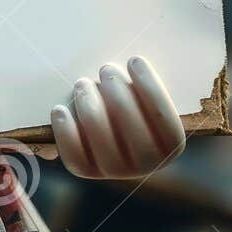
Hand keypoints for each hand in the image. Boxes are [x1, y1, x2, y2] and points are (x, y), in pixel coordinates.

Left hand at [50, 56, 186, 179]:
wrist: (111, 131)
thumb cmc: (132, 101)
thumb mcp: (146, 93)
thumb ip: (146, 83)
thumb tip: (136, 60)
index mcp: (171, 144)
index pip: (164, 117)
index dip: (150, 87)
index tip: (134, 60)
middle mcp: (147, 163)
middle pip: (133, 129)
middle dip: (118, 94)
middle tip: (105, 69)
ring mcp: (117, 170)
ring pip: (102, 140)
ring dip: (90, 106)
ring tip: (83, 83)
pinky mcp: (88, 171)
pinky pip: (75, 156)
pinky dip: (66, 131)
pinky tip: (60, 109)